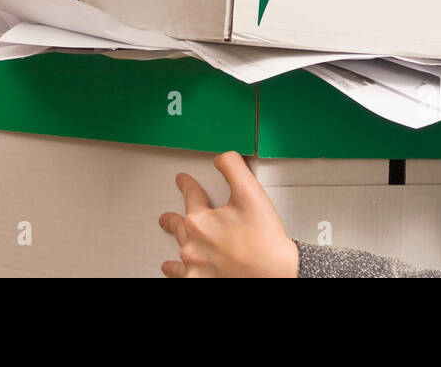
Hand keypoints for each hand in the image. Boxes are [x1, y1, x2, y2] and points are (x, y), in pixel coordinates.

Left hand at [157, 151, 299, 277]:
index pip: (190, 195)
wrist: (275, 277)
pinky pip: (180, 275)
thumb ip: (233, 169)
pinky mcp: (200, 282)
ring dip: (176, 242)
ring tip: (169, 240)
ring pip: (180, 251)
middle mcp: (192, 244)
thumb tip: (222, 159)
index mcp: (200, 221)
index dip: (187, 184)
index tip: (183, 180)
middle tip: (165, 217)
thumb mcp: (251, 194)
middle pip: (179, 225)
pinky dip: (176, 271)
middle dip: (173, 219)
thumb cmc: (266, 243)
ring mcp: (195, 266)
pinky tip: (171, 268)